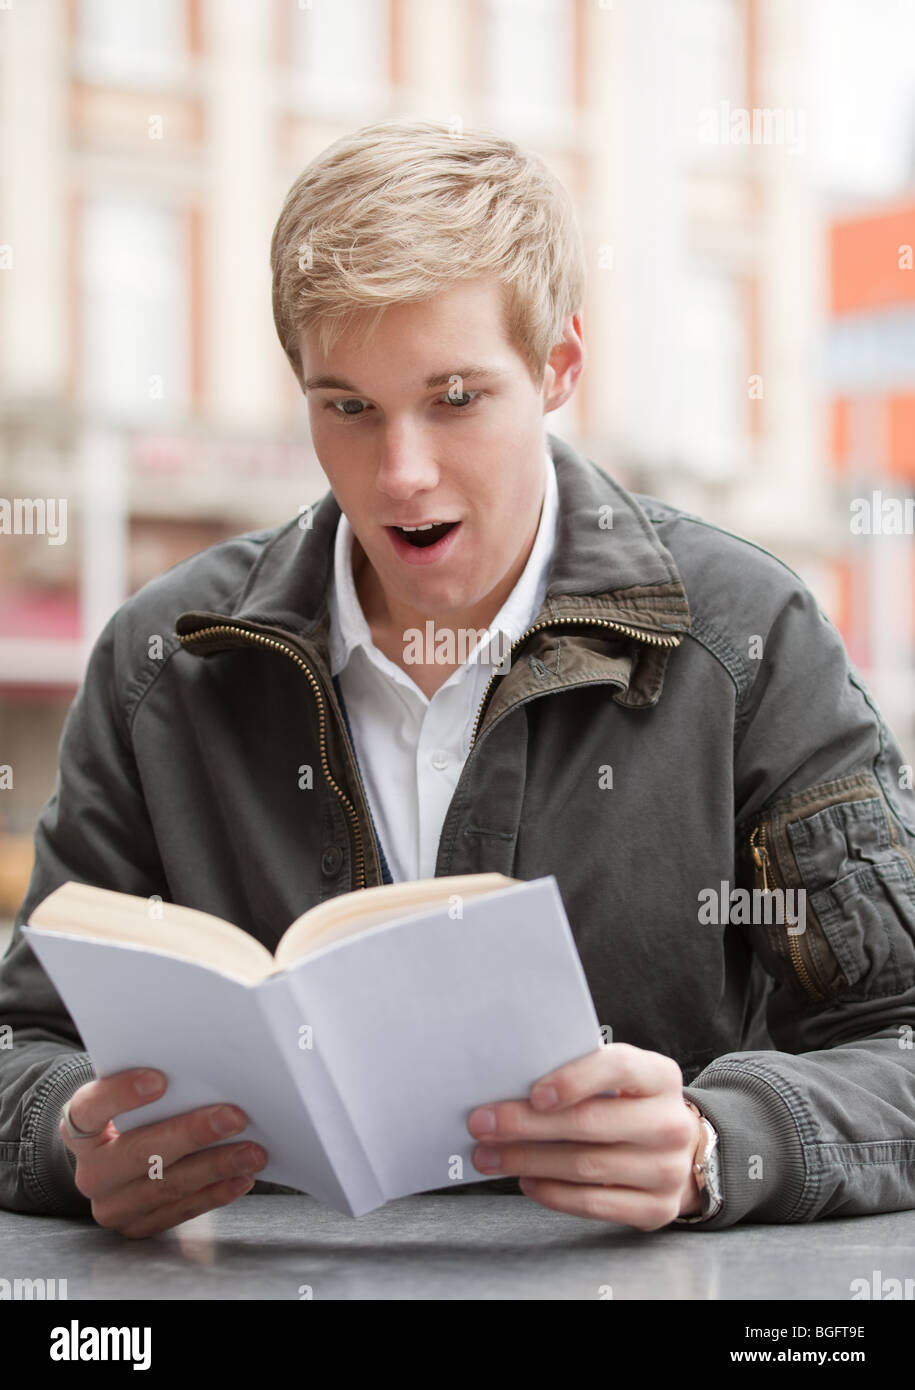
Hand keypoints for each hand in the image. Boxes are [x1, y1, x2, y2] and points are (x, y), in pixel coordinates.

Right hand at [59, 1068, 268, 1238]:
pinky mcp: (137, 1227)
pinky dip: (216, 1193)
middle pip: (139, 1153)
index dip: (121, 1095)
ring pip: (166, 1186)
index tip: (160, 1080)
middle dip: (191, 1134)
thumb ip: (155, 1086)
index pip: (91, 1109)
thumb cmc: (134, 1114)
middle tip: (234, 1117)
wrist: (116, 1157)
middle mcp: (90, 1171)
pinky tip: (243, 1178)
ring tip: (253, 1152)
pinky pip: (181, 1211)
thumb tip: (207, 1071)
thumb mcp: (128, 1096)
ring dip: (215, 1167)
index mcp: (78, 1127)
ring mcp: (111, 1205)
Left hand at [467, 1041, 702, 1229]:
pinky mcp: (657, 1209)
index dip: (574, 1079)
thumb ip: (580, 1075)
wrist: (682, 1150)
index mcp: (661, 1076)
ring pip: (586, 1165)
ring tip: (490, 1156)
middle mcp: (671, 1123)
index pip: (617, 1068)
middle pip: (590, 1123)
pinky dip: (553, 1193)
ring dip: (528, 1161)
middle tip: (483, 1124)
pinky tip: (527, 1181)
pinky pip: (594, 1203)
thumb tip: (511, 1087)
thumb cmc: (631, 1105)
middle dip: (527, 1124)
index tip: (533, 1093)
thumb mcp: (620, 1079)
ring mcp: (668, 1170)